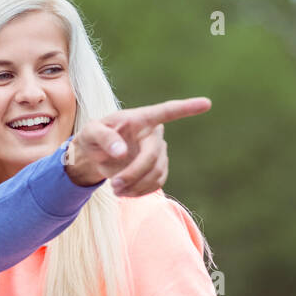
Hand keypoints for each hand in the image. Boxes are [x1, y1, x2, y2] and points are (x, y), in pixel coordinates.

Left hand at [64, 97, 210, 193]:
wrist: (94, 156)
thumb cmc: (92, 138)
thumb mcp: (88, 133)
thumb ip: (103, 137)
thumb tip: (121, 151)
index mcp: (140, 118)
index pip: (167, 111)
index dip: (187, 108)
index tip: (207, 103)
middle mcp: (153, 134)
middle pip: (153, 156)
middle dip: (134, 173)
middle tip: (113, 186)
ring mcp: (158, 152)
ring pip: (156, 173)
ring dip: (135, 186)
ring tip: (114, 189)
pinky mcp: (157, 169)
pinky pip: (156, 184)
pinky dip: (139, 192)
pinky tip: (124, 192)